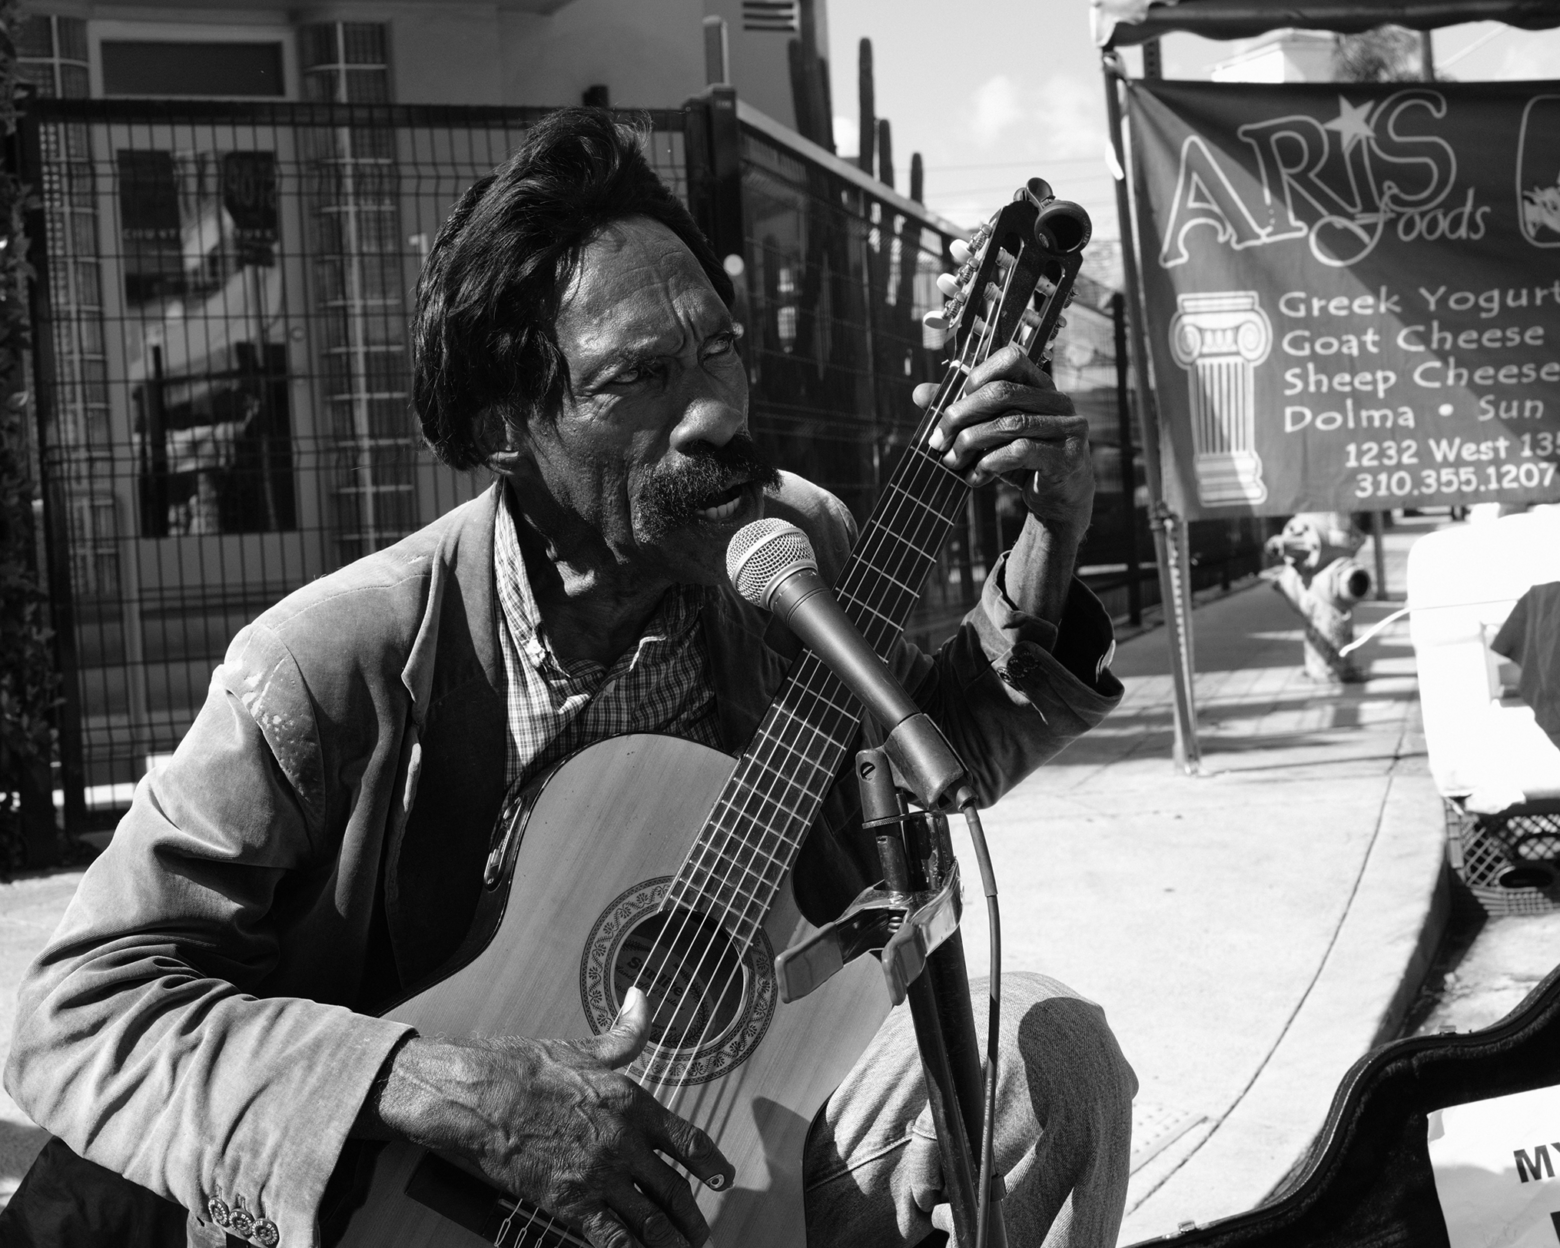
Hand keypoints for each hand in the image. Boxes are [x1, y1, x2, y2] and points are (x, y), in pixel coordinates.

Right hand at [364, 988, 733, 1247]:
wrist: (481, 1097)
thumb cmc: (527, 1069)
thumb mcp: (584, 1048)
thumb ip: (623, 1033)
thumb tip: (642, 999)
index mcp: (634, 1103)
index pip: (689, 1140)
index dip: (712, 1165)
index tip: (724, 1179)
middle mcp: (625, 1142)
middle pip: (674, 1189)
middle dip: (692, 1216)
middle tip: (701, 1232)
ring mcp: (600, 1175)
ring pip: (650, 1220)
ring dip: (671, 1240)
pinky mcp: (571, 1203)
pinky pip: (612, 1238)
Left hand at [914, 343, 1093, 539]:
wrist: (1059, 499)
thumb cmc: (1023, 460)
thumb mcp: (991, 432)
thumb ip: (961, 410)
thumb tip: (919, 393)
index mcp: (1041, 385)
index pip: (1011, 358)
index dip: (977, 374)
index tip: (954, 401)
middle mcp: (1058, 401)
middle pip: (1002, 392)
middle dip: (960, 415)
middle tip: (937, 440)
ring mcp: (1068, 428)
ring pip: (1009, 424)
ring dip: (970, 443)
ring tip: (951, 462)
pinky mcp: (1066, 456)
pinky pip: (1020, 452)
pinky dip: (989, 464)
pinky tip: (975, 477)